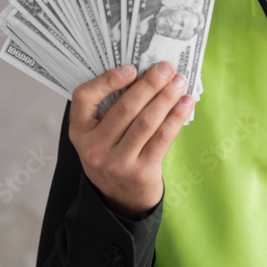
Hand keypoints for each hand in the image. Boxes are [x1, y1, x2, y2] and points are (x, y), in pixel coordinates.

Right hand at [68, 62, 193, 218]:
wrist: (119, 199)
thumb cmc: (112, 154)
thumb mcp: (99, 135)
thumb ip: (110, 108)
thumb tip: (145, 74)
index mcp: (80, 132)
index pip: (84, 97)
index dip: (107, 80)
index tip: (131, 68)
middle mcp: (94, 148)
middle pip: (125, 108)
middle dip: (149, 84)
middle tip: (166, 67)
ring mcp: (117, 162)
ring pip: (146, 122)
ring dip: (166, 98)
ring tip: (179, 82)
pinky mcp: (141, 172)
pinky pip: (162, 138)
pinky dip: (176, 117)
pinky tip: (186, 103)